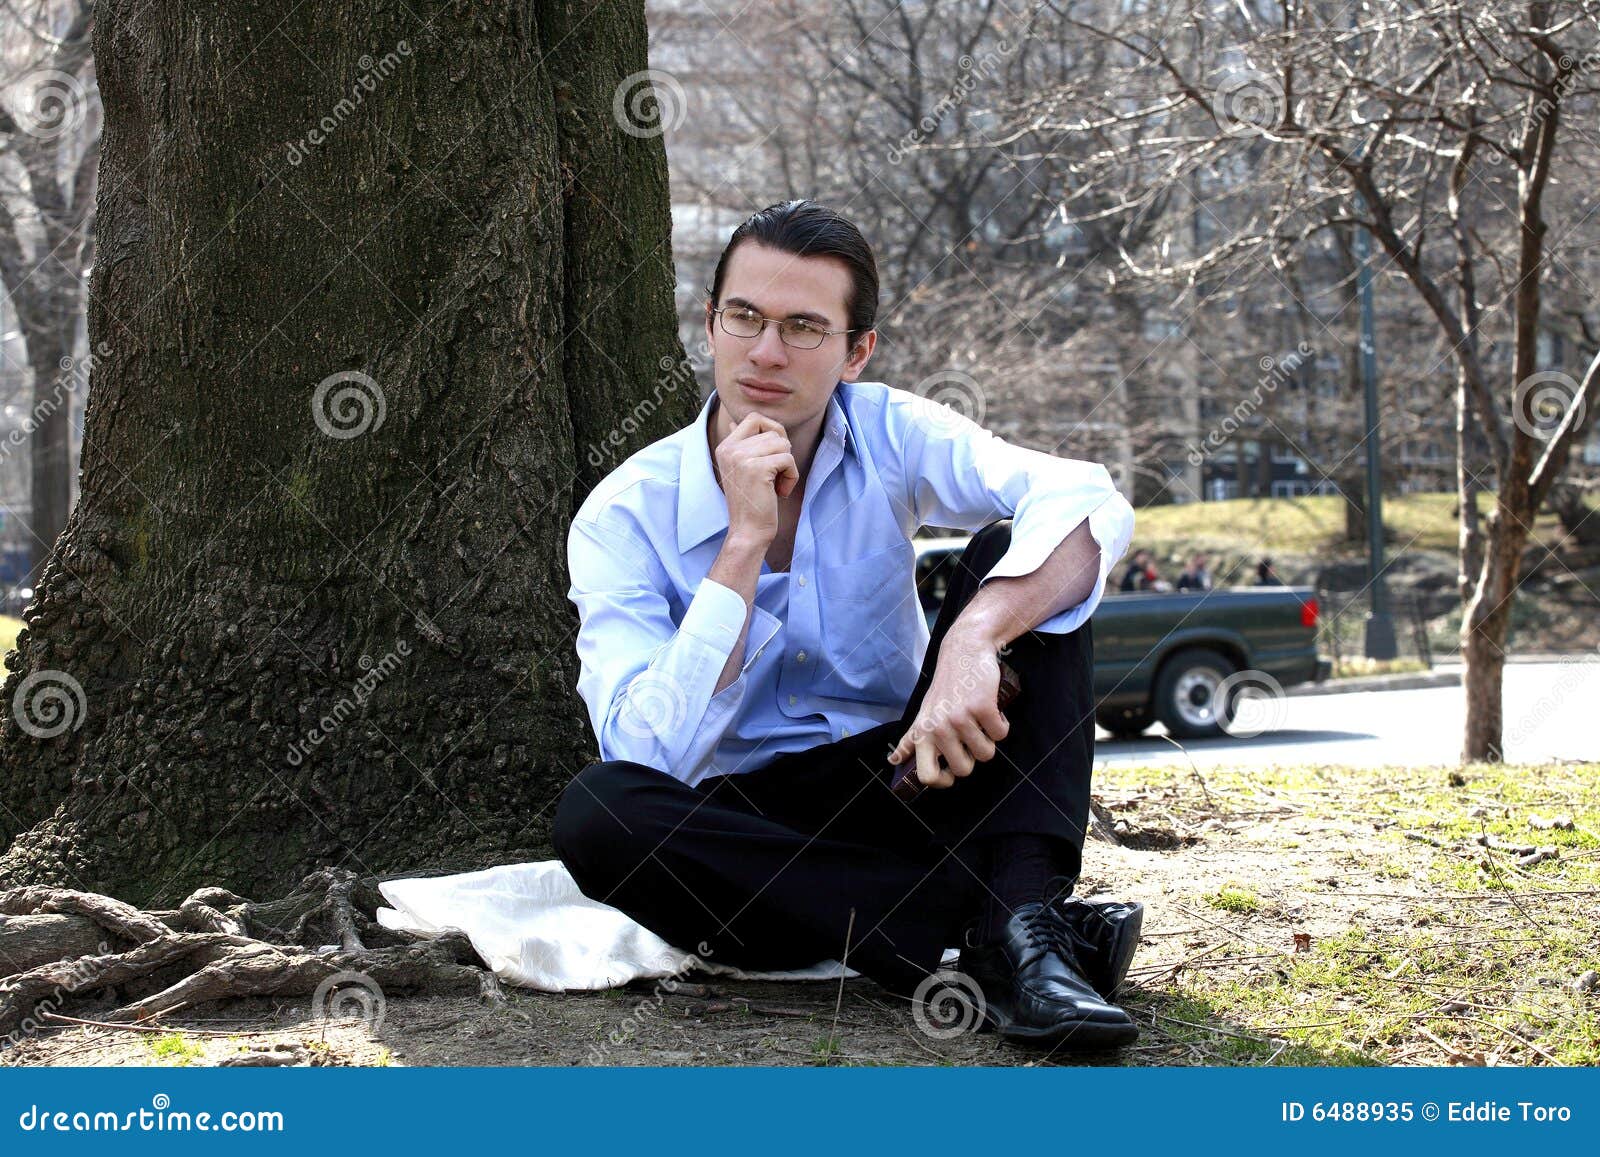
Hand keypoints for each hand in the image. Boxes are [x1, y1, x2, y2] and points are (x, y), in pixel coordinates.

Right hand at [714, 411, 798, 545]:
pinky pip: (788, 459)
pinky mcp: (757, 468)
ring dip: (787, 465)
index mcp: (725, 446)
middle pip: (772, 431)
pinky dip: (791, 476)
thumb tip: (737, 421)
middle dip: (782, 451)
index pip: (754, 418)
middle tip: (776, 472)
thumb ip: (742, 444)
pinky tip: (780, 492)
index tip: (773, 455)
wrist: (748, 530)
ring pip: (783, 444)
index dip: (772, 430)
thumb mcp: (742, 467)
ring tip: (776, 484)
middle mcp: (730, 448)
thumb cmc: (751, 501)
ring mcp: (741, 457)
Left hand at [887, 640, 1009, 789]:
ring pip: (986, 754)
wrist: (965, 651)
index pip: (926, 776)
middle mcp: (938, 728)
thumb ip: (911, 740)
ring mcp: (959, 718)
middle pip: (963, 770)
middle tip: (971, 737)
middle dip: (973, 757)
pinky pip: (1001, 734)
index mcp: (923, 733)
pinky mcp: (981, 708)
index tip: (952, 772)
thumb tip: (894, 762)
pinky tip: (992, 711)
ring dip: (989, 740)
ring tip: (980, 721)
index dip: (943, 781)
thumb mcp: (924, 713)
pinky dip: (1001, 725)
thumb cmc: (946, 687)